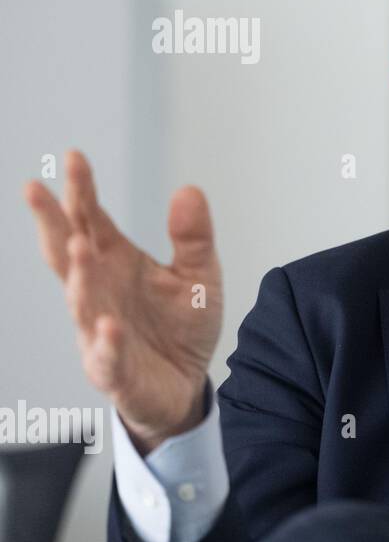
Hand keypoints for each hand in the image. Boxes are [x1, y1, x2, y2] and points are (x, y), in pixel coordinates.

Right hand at [23, 150, 222, 455]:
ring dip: (79, 276)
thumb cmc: (181, 326)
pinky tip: (109, 325)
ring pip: (82, 302)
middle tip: (35, 189)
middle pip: (68, 253)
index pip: (92, 221)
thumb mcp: (199, 275)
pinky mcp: (115, 371)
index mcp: (116, 263)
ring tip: (78, 246)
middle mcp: (99, 292)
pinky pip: (108, 357)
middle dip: (52, 223)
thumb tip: (190, 190)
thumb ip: (193, 236)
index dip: (81, 191)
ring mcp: (100, 331)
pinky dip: (106, 341)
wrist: (186, 384)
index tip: (74, 157)